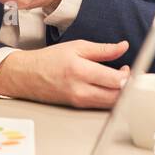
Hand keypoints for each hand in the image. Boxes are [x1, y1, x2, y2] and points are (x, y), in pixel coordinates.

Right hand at [0, 40, 130, 107]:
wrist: (27, 76)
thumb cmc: (50, 59)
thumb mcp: (77, 46)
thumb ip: (103, 49)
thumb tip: (123, 47)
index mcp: (80, 70)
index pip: (115, 80)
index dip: (127, 76)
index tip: (127, 68)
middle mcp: (80, 89)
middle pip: (116, 96)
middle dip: (126, 87)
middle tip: (125, 74)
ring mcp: (79, 101)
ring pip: (110, 104)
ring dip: (119, 93)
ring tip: (117, 79)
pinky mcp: (78, 107)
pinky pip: (100, 105)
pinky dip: (109, 98)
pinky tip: (107, 87)